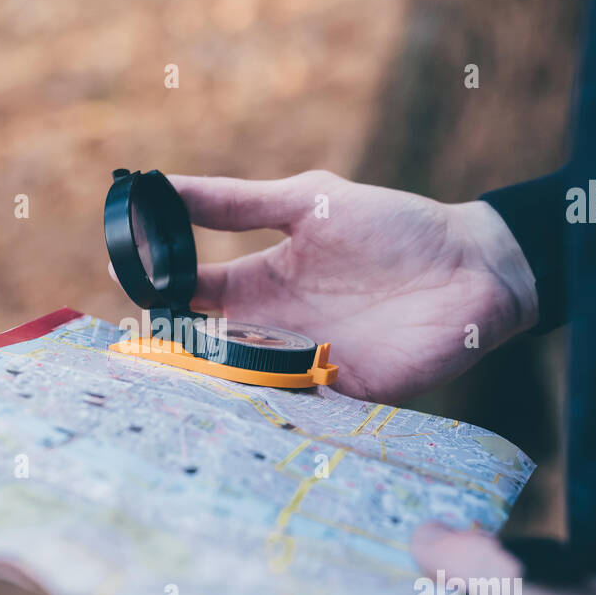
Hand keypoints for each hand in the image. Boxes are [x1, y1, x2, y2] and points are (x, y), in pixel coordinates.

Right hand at [166, 171, 538, 401]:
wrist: (472, 266)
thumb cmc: (392, 226)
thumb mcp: (307, 202)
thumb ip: (235, 201)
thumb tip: (158, 182)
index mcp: (258, 282)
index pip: (190, 293)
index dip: (155, 289)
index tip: (124, 279)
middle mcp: (273, 327)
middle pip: (205, 349)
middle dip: (169, 352)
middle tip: (133, 351)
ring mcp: (304, 363)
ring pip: (240, 383)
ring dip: (209, 386)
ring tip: (171, 384)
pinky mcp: (342, 395)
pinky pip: (293, 409)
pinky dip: (265, 412)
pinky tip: (239, 410)